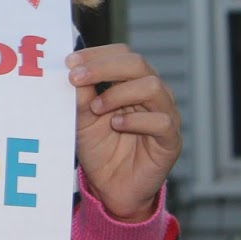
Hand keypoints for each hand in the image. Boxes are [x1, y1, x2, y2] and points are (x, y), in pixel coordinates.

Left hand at [68, 44, 181, 221]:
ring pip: (152, 86)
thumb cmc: (99, 147)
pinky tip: (116, 125)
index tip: (70, 62)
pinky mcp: (170, 140)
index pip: (121, 54)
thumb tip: (70, 68)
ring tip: (96, 107)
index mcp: (129, 82)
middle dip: (103, 67)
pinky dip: (136, 120)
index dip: (96, 54)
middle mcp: (151, 94)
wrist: (110, 186)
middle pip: (138, 63)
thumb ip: (79, 94)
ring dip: (119, 93)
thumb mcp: (81, 118)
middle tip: (76, 77)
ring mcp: (164, 114)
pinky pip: (162, 120)